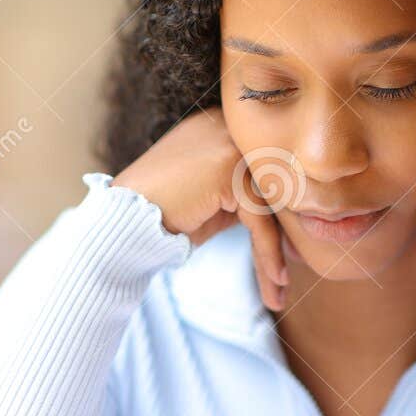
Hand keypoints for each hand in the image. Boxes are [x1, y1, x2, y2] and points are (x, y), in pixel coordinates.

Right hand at [113, 108, 289, 310]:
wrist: (120, 221)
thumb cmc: (162, 214)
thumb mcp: (214, 201)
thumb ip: (248, 197)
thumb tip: (295, 221)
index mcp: (224, 128)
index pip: (267, 174)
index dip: (282, 217)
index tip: (292, 254)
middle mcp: (228, 127)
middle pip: (274, 186)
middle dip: (285, 235)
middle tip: (290, 274)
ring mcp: (229, 142)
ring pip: (270, 204)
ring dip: (275, 251)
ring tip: (280, 289)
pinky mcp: (227, 166)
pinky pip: (258, 215)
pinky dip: (266, 251)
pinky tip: (275, 278)